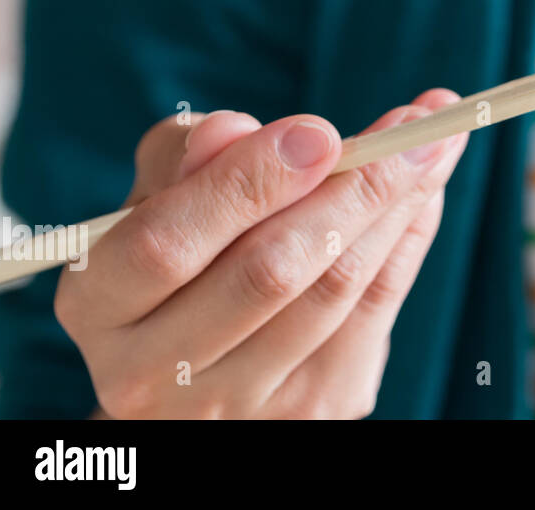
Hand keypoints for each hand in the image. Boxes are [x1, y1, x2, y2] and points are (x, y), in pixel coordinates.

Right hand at [54, 90, 466, 418]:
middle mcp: (155, 373)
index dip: (248, 183)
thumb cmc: (177, 254)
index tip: (320, 130)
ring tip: (436, 142)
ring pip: (338, 289)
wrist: (193, 372)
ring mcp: (240, 405)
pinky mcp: (313, 410)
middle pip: (271, 270)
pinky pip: (376, 311)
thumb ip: (186, 156)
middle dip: (354, 187)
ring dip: (398, 205)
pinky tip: (424, 192)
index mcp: (99, 305)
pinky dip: (408, 240)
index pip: (168, 243)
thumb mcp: (157, 196)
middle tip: (413, 125)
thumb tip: (236, 129)